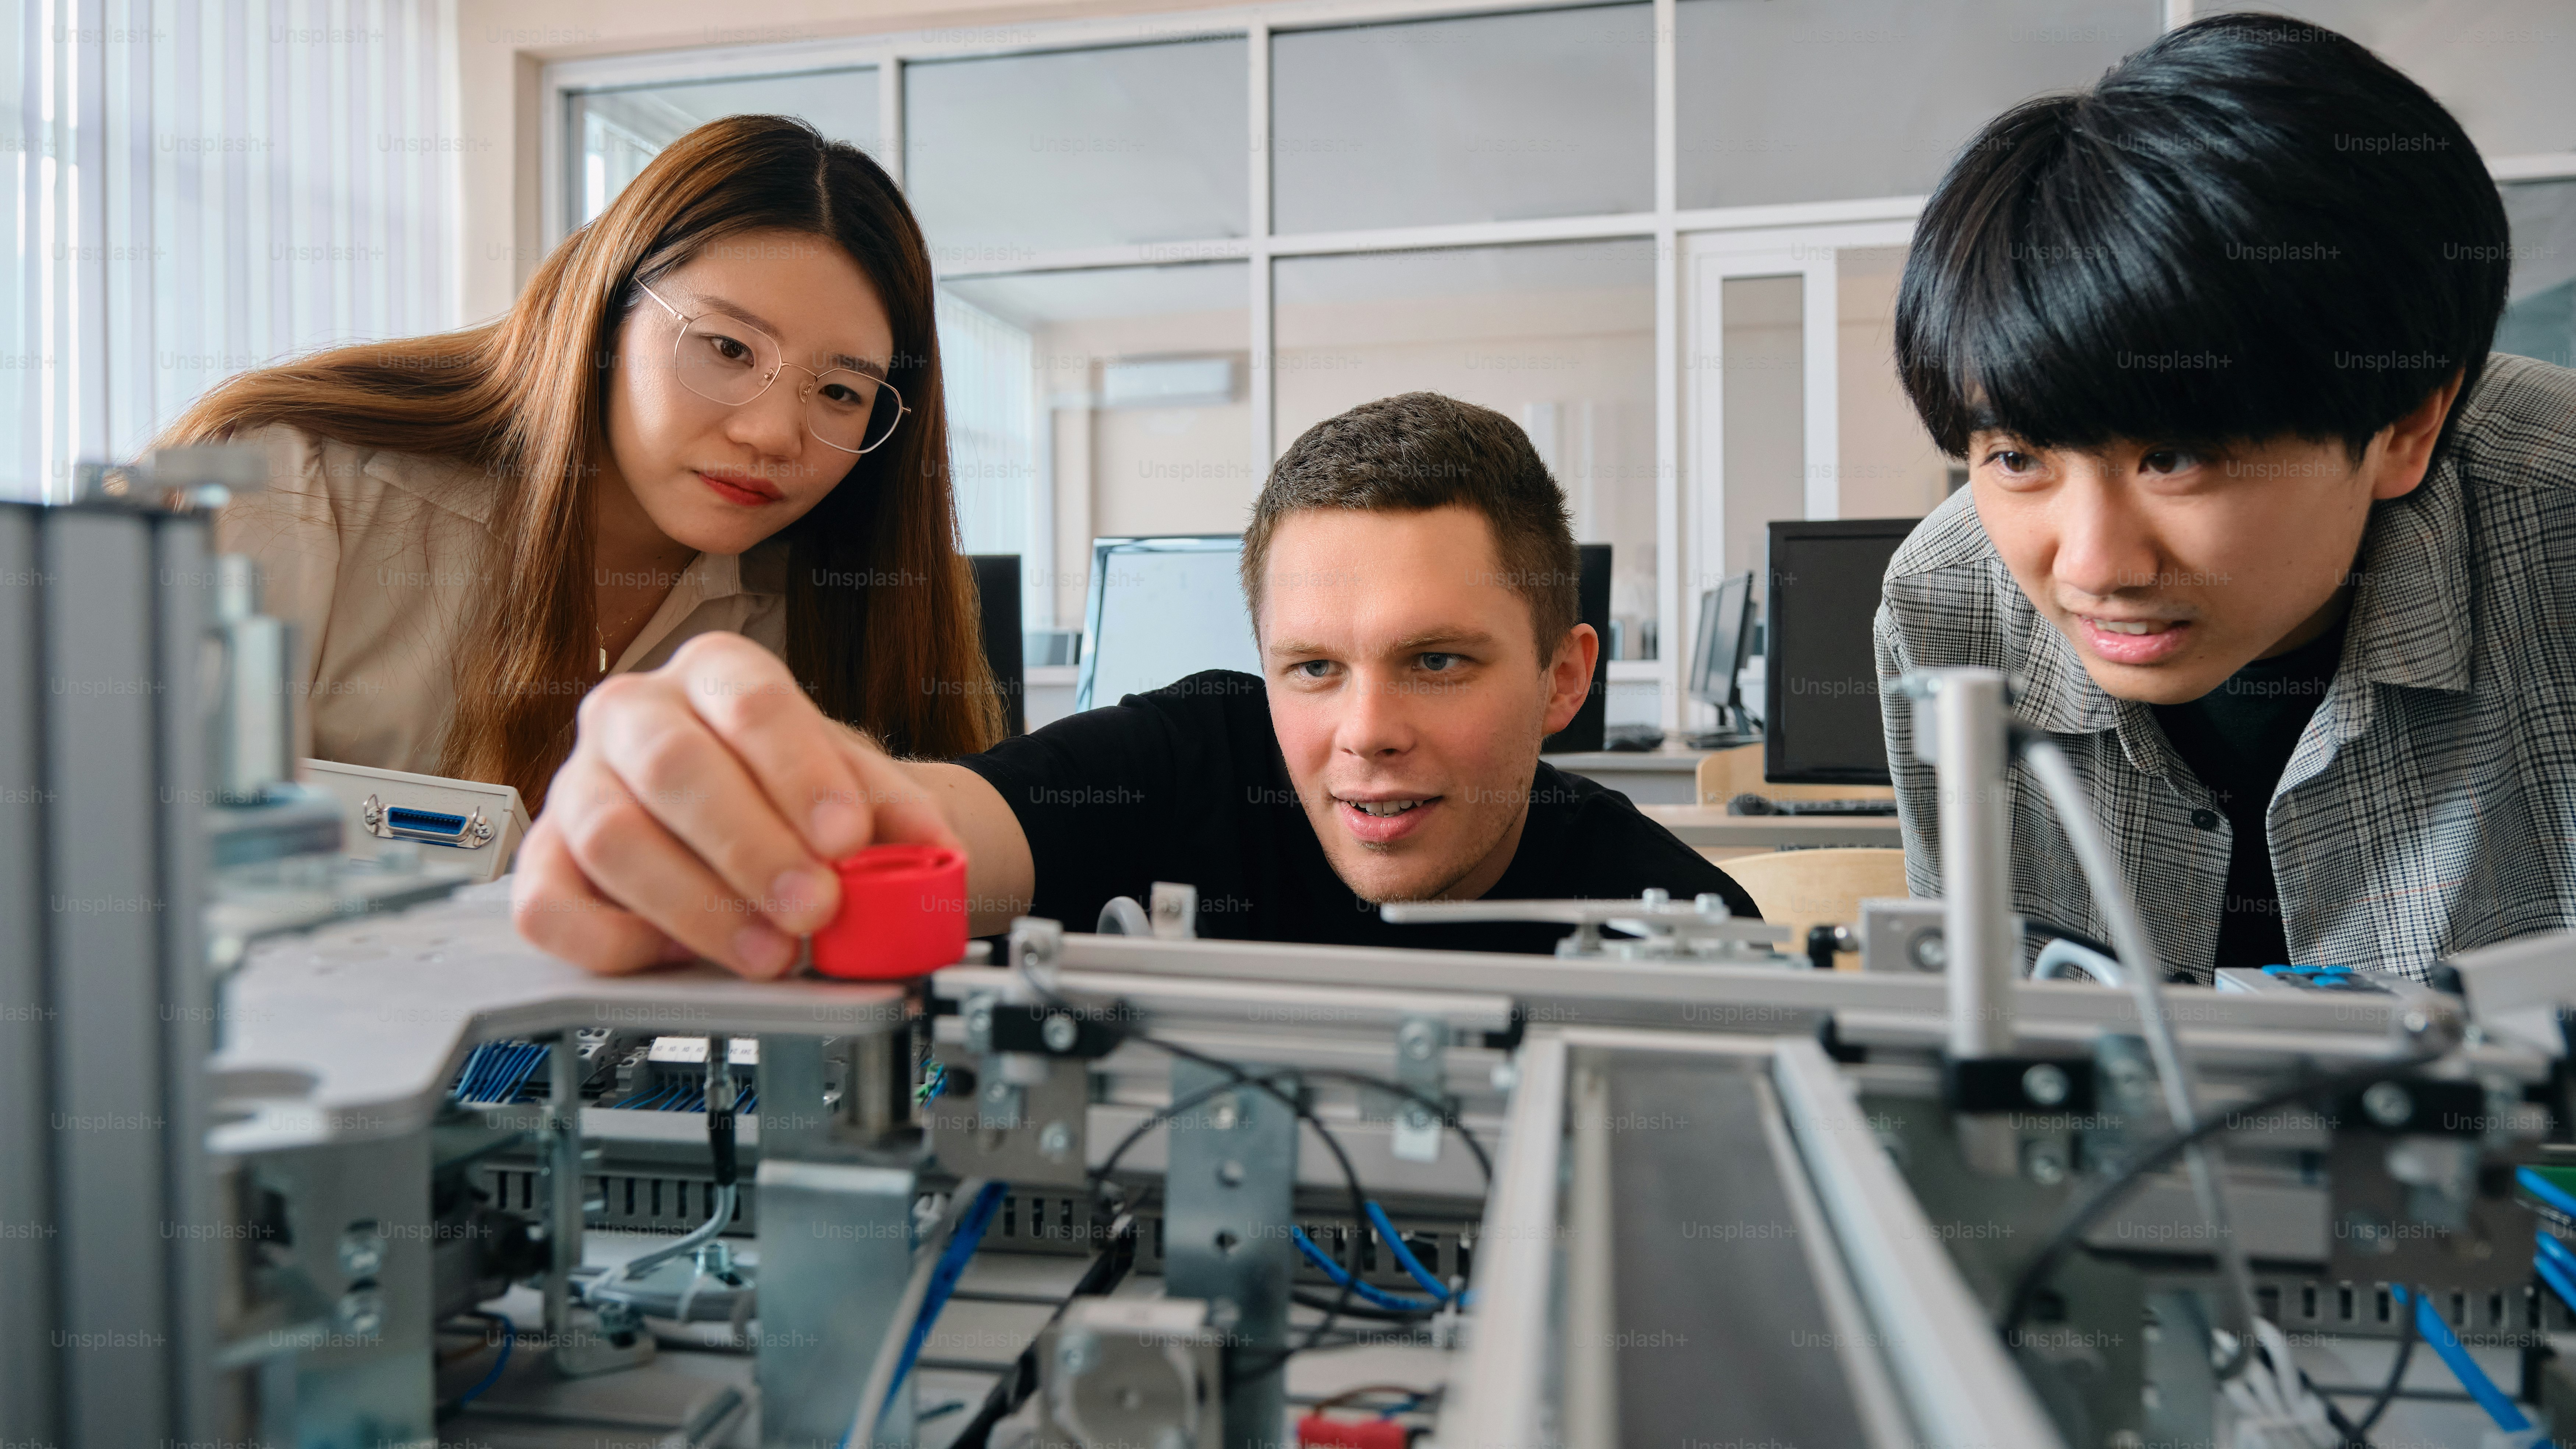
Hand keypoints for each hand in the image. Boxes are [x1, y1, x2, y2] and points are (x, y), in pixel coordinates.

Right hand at [512, 632, 959, 976]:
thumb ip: (897, 815)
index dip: (799, 773)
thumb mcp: (856, 787)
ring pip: (611, 838)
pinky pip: (548, 906)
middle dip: (751, 849)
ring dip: (696, 905)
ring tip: (770, 951)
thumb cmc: (795, 794)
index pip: (751, 703)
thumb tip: (932, 854)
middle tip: (815, 909)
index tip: (846, 840)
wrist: (757, 817)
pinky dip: (615, 942)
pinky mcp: (543, 862)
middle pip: (674, 767)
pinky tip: (680, 957)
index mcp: (715, 672)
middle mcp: (633, 714)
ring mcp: (578, 785)